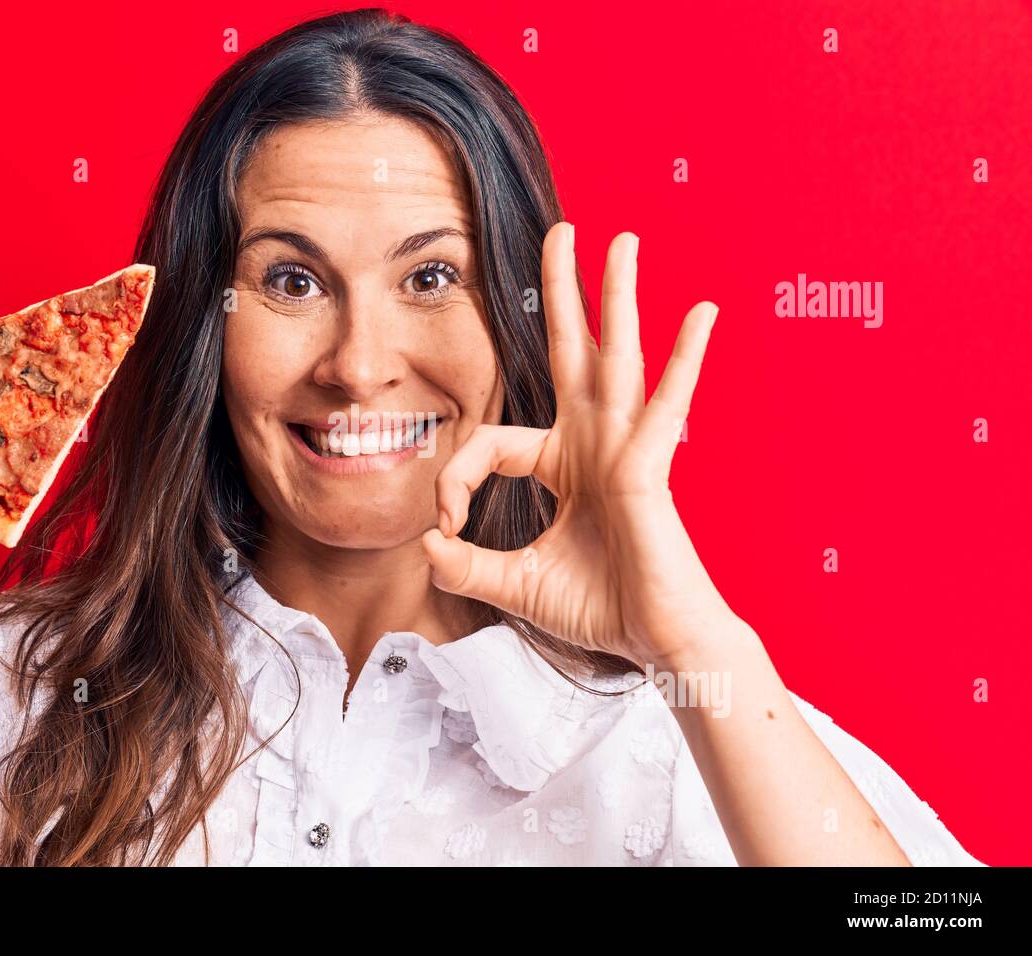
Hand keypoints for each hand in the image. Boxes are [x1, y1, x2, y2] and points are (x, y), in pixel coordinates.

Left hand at [421, 224, 735, 670]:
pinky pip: (667, 405)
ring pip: (618, 357)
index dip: (456, 479)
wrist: (657, 643)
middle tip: (561, 231)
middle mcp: (595, 443)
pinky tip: (701, 312)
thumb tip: (427, 550)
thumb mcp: (515, 585)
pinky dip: (687, 359)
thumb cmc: (601, 607)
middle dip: (565, 292)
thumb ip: (468, 566)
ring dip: (618, 297)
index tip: (445, 527)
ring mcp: (626, 449)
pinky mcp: (650, 468)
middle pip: (574, 352)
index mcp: (564, 463)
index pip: (491, 442)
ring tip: (622, 241)